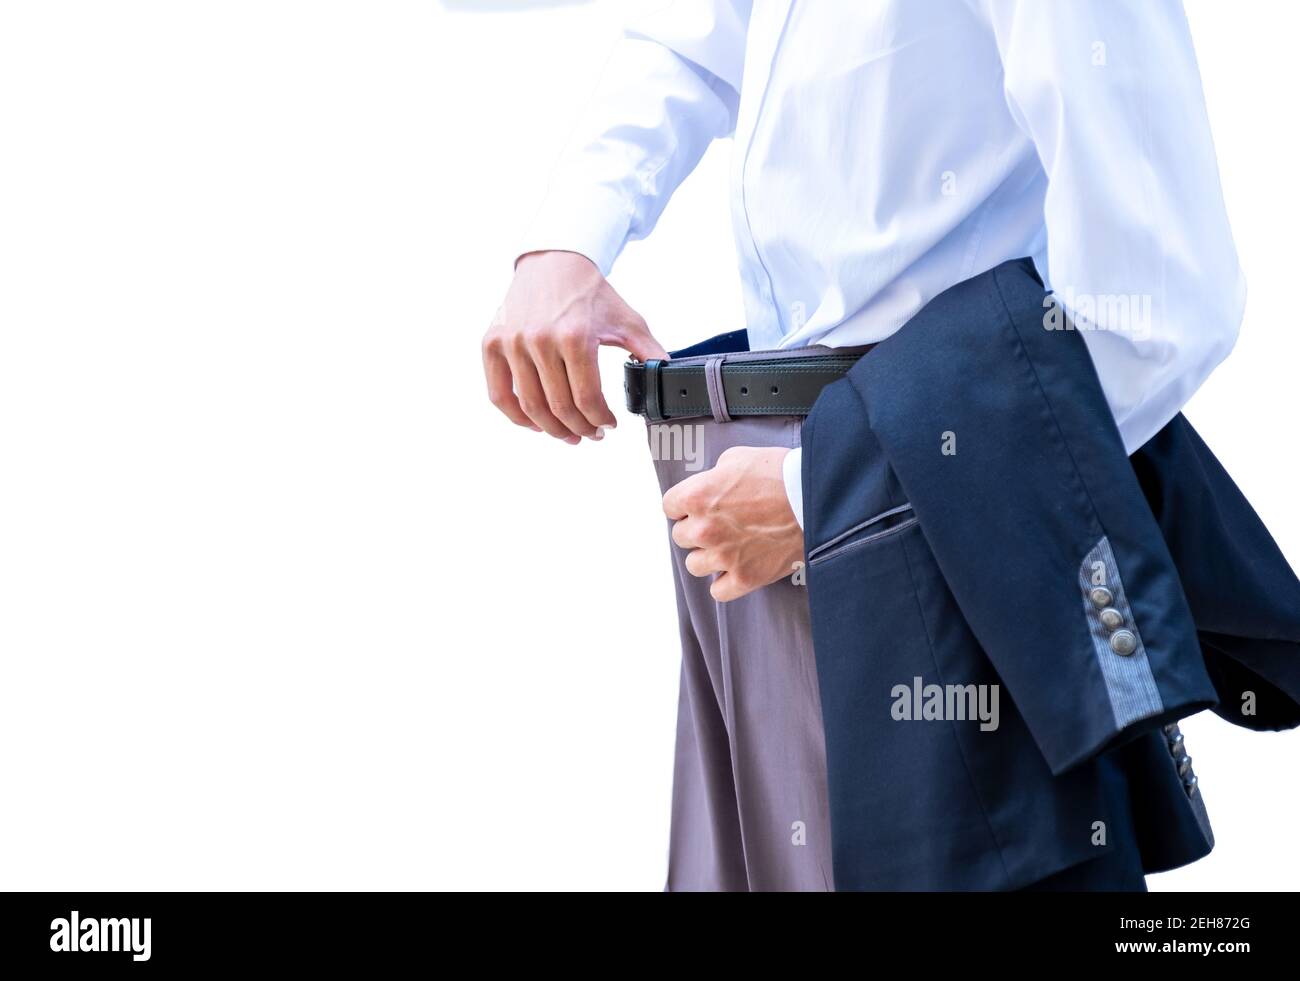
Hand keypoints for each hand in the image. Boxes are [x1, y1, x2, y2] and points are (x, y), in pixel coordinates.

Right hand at [482, 250, 667, 442]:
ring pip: (530, 407)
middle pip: (559, 407)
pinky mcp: (492, 343)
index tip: (608, 426)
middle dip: (580, 429)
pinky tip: (535, 424)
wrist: (554, 262)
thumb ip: (650, 353)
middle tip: (591, 434)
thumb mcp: (627, 321)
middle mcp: (540, 340)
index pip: (587, 398)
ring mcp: (512, 342)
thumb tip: (669, 380)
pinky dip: (516, 417)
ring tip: (567, 434)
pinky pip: (499, 394)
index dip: (600, 420)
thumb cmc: (590, 293)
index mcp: (575, 336)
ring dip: (551, 429)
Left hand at [662, 446, 804, 601]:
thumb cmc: (780, 473)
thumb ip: (714, 475)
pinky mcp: (745, 578)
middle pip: (681, 537)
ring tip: (729, 546)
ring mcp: (723, 556)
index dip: (685, 505)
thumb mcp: (737, 458)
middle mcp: (703, 529)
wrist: (816, 498)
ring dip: (708, 556)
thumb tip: (712, 486)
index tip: (699, 506)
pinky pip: (718, 590)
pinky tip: (737, 568)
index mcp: (696, 496)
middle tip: (721, 523)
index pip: (669, 506)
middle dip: (697, 529)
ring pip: (695, 565)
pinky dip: (725, 582)